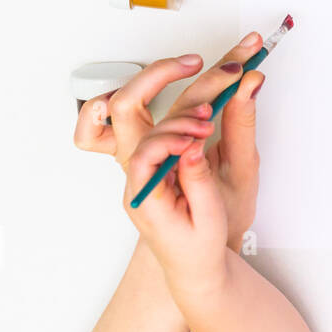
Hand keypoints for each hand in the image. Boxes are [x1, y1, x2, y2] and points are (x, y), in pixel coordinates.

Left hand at [74, 33, 265, 248]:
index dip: (176, 130)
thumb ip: (199, 179)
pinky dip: (159, 92)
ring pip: (125, 105)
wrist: (191, 264)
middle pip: (123, 109)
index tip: (205, 125)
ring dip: (157, 80)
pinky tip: (183, 83)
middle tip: (203, 67)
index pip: (144, 146)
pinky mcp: (151, 151)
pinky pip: (142, 112)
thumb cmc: (199, 247)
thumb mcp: (209, 219)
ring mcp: (137, 159)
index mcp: (143, 194)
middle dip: (160, 79)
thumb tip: (194, 142)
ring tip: (196, 67)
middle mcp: (133, 172)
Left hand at [122, 114, 231, 290]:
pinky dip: (180, 134)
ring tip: (206, 118)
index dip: (166, 141)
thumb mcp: (208, 217)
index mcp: (146, 204)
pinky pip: (161, 147)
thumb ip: (199, 181)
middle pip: (144, 144)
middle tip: (206, 120)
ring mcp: (144, 183)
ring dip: (178, 125)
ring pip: (150, 140)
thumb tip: (193, 148)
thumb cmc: (200, 249)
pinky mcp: (155, 177)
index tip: (194, 137)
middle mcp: (138, 190)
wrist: (193, 268)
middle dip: (175, 126)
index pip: (142, 161)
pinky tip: (198, 127)